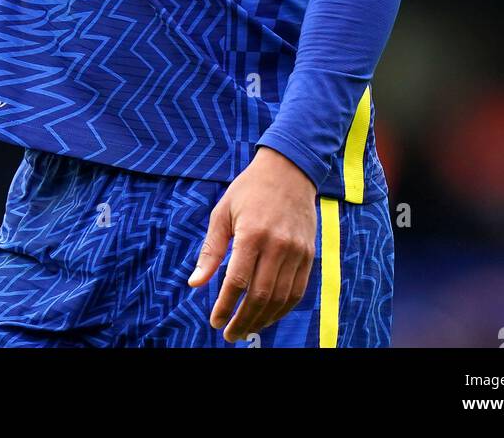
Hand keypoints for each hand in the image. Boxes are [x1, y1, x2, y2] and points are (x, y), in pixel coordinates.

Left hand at [187, 147, 317, 343]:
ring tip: (246, 329)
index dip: (225, 306)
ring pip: (280, 298)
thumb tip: (195, 284)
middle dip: (243, 321)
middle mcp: (277, 245)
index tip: (215, 321)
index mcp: (252, 233)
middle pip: (260, 296)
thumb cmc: (249, 189)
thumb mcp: (223, 212)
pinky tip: (268, 316)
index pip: (238, 281)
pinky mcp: (309, 255)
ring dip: (262, 320)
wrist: (290, 170)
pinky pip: (297, 291)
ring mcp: (297, 251)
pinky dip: (282, 309)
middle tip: (229, 334)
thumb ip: (211, 251)